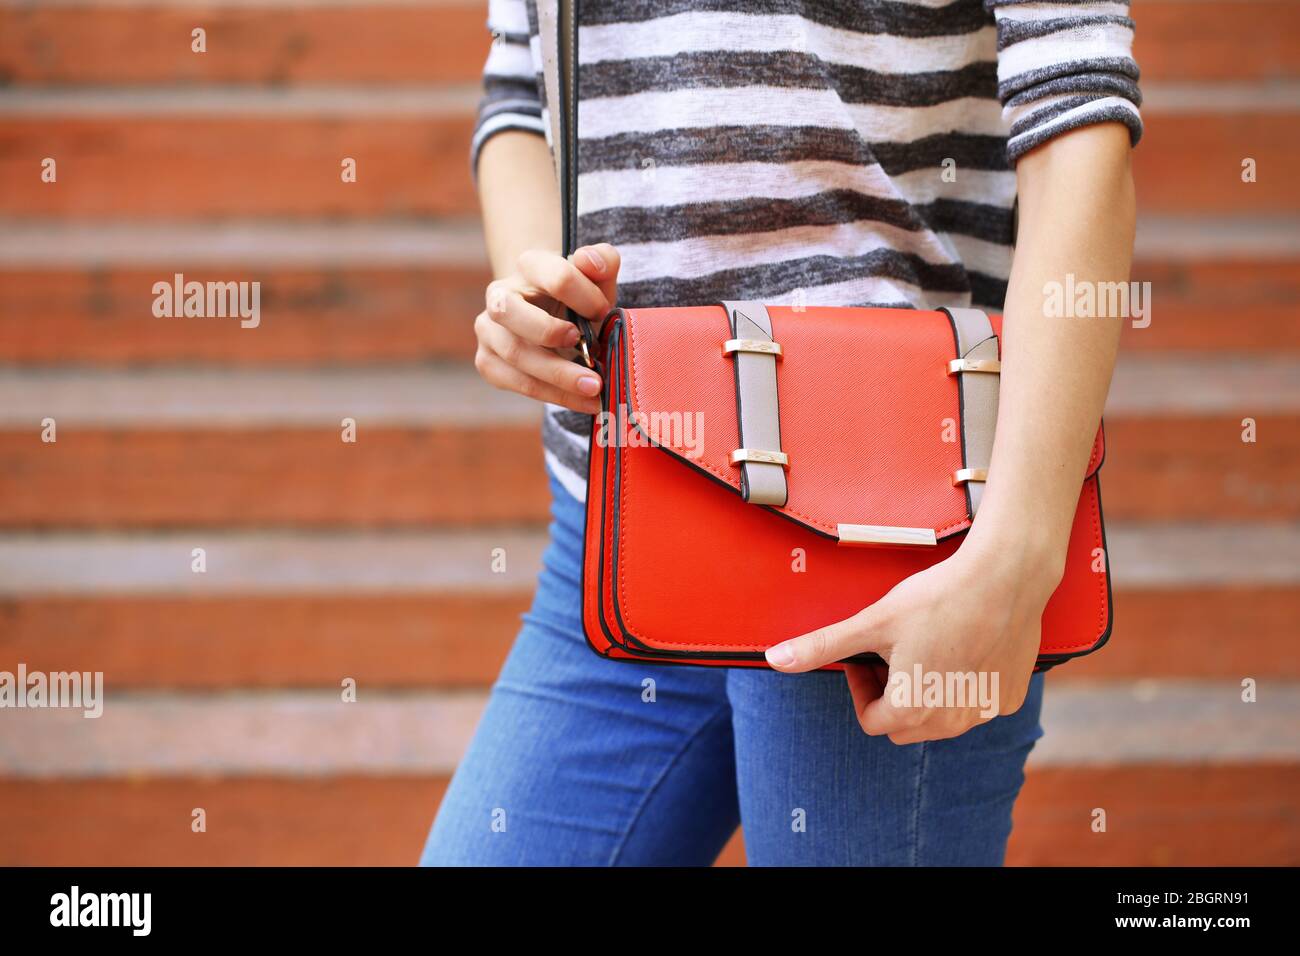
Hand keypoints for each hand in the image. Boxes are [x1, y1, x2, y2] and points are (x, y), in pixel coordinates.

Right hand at [473, 244, 619, 413]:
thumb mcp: (598, 279)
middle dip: (550, 334)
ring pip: (515, 354)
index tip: (605, 313)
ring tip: (595, 390)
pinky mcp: (488, 362)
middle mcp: (499, 295)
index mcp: (528, 266)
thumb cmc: (580, 299)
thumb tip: (590, 262)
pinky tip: (582, 401)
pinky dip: (553, 395)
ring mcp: (488, 330)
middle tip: (592, 354)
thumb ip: (603, 261)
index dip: (585, 297)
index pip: (554, 276)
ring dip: (558, 377)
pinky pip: (516, 382)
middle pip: (509, 312)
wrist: (556, 321)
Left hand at [763, 540, 1061, 743]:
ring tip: (925, 649)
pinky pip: (975, 704)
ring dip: (925, 695)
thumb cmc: (935, 598)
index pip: (870, 719)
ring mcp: (984, 712)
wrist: (1003, 577)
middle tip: (893, 653)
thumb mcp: (871, 622)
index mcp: (911, 711)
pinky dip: (962, 687)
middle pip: (903, 725)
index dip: (860, 687)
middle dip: (891, 696)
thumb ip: (823, 646)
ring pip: (940, 721)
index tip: (865, 656)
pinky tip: (962, 648)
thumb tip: (775, 660)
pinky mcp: (1009, 697)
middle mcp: (951, 723)